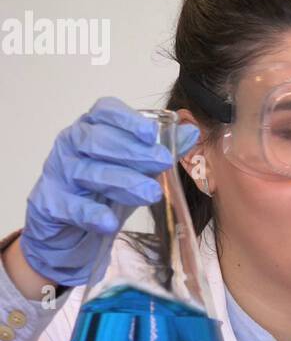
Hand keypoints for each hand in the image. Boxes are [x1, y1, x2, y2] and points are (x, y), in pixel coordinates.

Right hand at [18, 97, 199, 285]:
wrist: (73, 228)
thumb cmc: (106, 189)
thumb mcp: (137, 168)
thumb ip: (162, 149)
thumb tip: (191, 131)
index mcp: (91, 127)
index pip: (104, 112)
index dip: (128, 120)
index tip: (152, 133)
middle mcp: (70, 144)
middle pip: (98, 140)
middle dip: (133, 151)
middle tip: (163, 162)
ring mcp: (57, 172)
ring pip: (87, 172)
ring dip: (122, 182)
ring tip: (151, 193)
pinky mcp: (49, 202)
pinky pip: (69, 206)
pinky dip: (90, 213)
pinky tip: (109, 221)